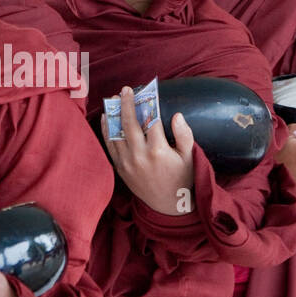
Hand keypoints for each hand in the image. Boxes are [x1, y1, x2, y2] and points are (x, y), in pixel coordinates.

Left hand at [101, 85, 195, 215]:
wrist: (168, 205)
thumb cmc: (182, 178)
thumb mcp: (189, 157)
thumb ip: (184, 135)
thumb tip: (177, 115)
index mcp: (158, 151)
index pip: (150, 120)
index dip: (148, 104)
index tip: (145, 91)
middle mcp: (140, 155)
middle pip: (129, 123)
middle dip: (127, 104)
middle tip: (125, 90)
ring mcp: (127, 163)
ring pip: (116, 133)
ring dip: (113, 115)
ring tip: (114, 100)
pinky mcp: (120, 169)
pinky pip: (110, 146)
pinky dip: (106, 131)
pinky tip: (106, 118)